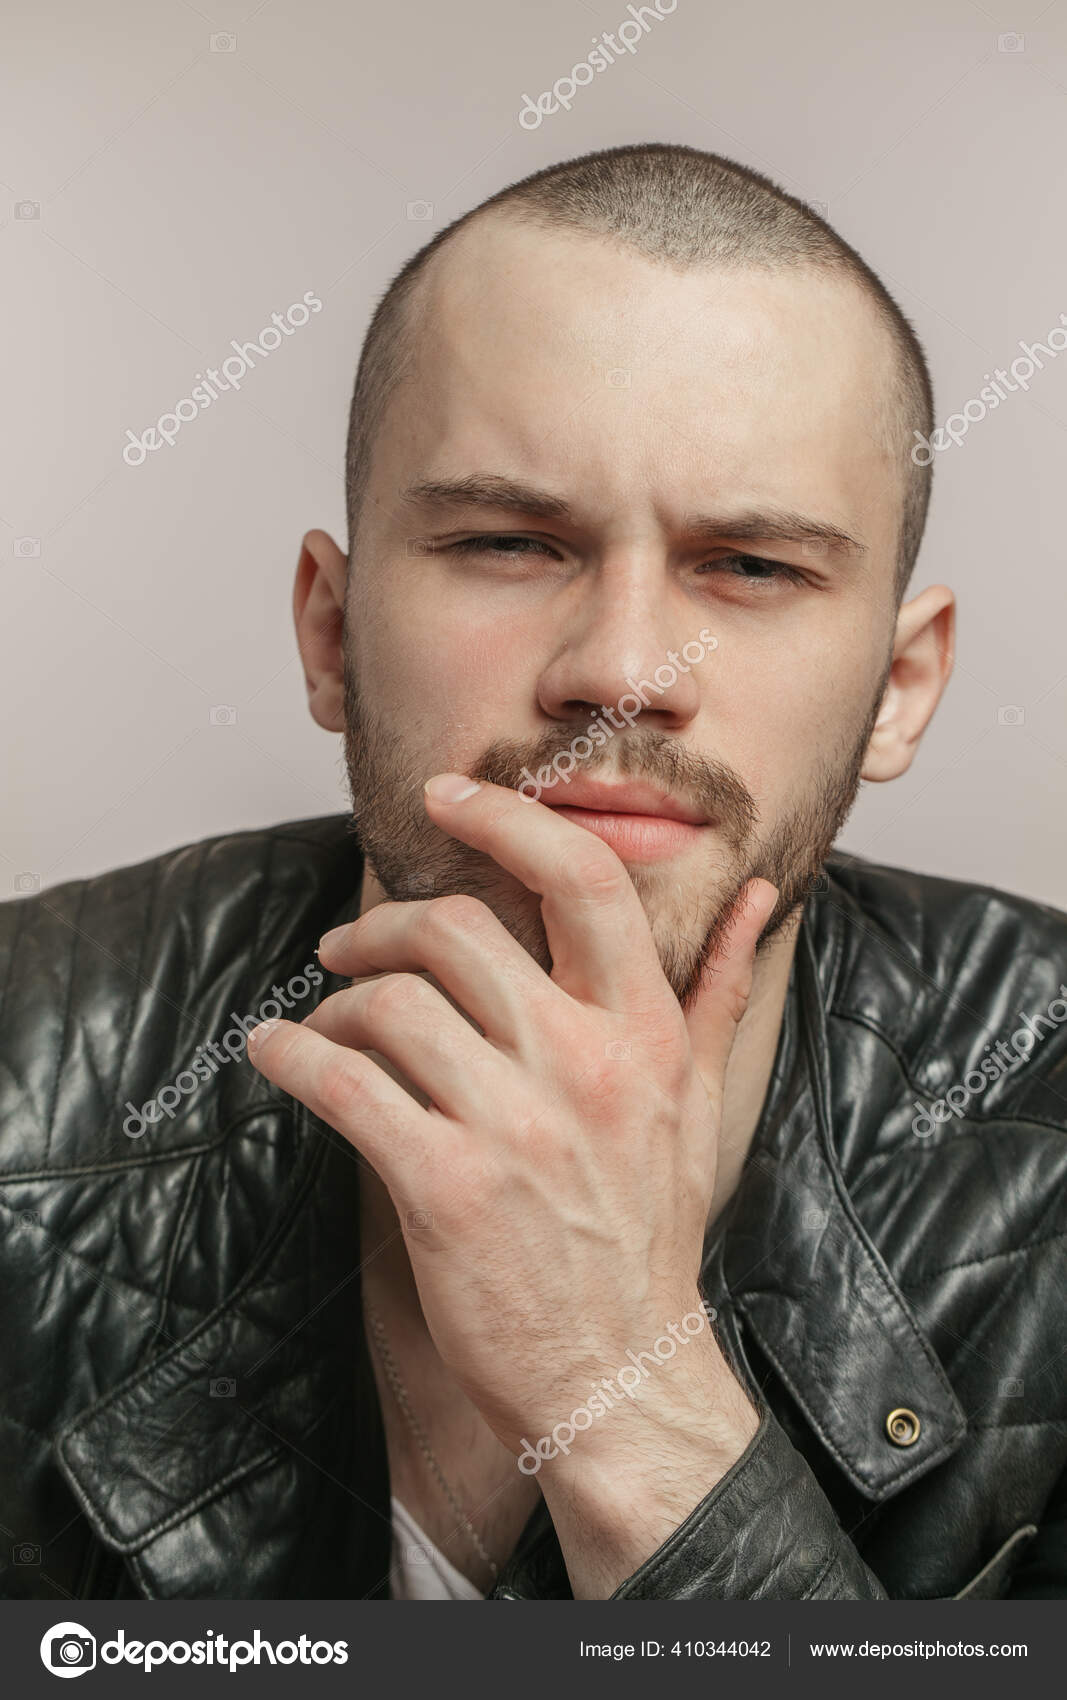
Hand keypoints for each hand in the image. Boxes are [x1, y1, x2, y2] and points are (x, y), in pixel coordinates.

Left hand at [248, 772, 776, 1591]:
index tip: (450, 799)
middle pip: (457, 929)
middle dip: (385, 923)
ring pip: (391, 1005)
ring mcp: (514, 1126)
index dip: (507, 820)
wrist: (619, 1376)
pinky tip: (279, 1056)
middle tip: (351, 944)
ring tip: (324, 1026)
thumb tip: (757, 895)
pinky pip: (344, 1086)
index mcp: (647, 1033)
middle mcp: (585, 1065)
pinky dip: (294, 1058)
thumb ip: (718, 990)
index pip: (582, 880)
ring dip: (335, 1004)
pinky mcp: (445, 1187)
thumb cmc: (649, 1235)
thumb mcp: (700, 1104)